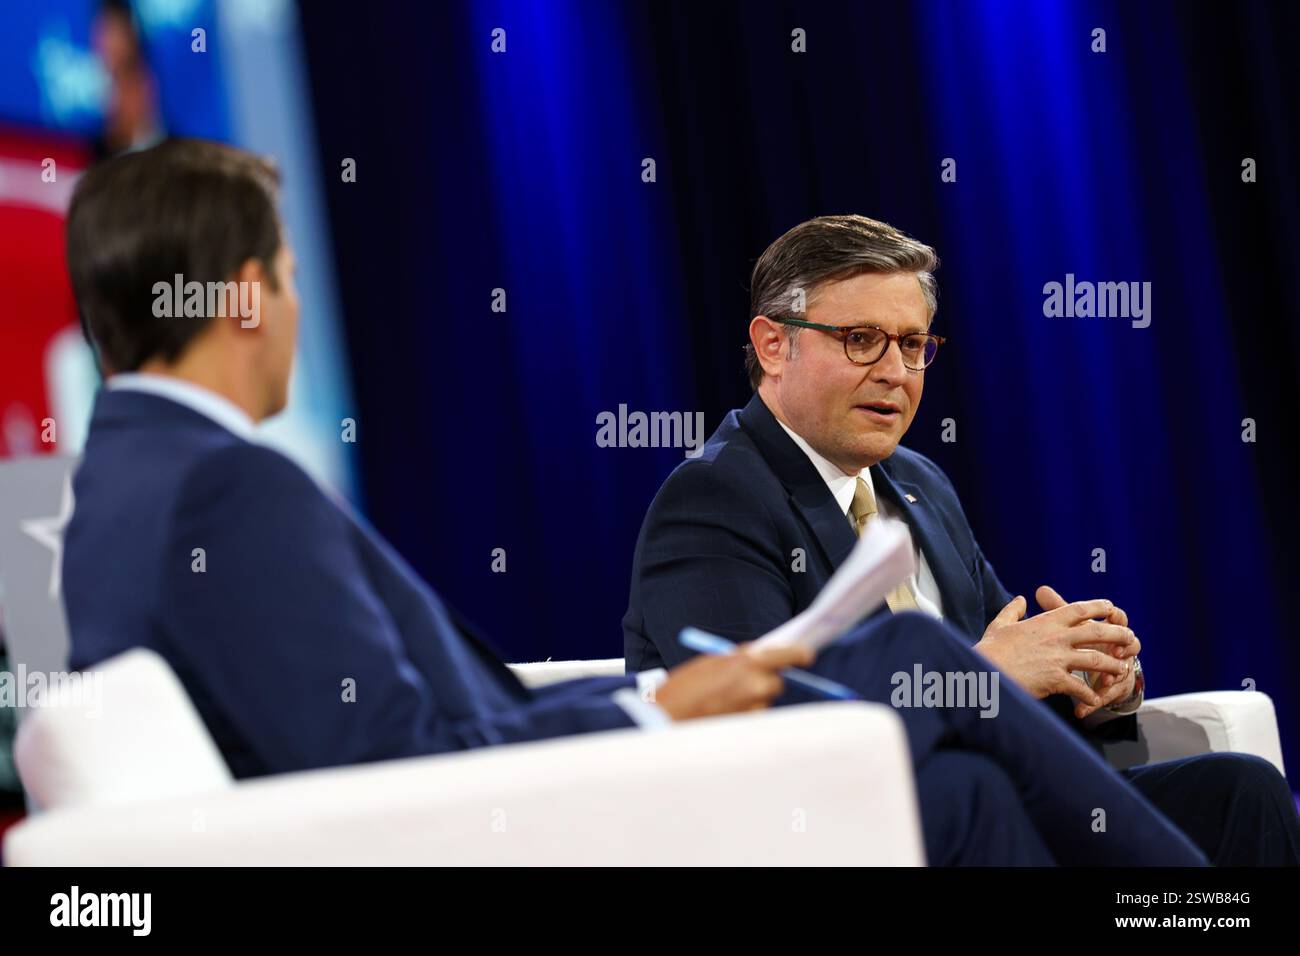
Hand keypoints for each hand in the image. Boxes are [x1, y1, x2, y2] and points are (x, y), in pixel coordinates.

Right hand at [655, 643, 814, 720]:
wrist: (666, 719)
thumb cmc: (683, 689)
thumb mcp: (710, 663)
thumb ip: (737, 659)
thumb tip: (761, 657)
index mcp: (747, 661)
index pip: (788, 654)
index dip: (799, 654)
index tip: (806, 655)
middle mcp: (756, 685)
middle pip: (775, 682)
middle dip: (763, 681)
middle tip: (743, 683)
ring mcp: (754, 709)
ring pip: (761, 702)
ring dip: (749, 700)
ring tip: (720, 701)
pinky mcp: (749, 728)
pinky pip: (752, 718)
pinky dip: (741, 716)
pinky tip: (719, 714)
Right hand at [974, 586, 1135, 707]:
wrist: (983, 671)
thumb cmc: (990, 649)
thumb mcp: (1000, 624)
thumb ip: (1012, 610)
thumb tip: (1020, 599)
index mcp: (1045, 622)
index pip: (1079, 609)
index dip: (1098, 607)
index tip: (1111, 607)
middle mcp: (1056, 637)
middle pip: (1097, 632)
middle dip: (1118, 634)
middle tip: (1130, 639)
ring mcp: (1058, 658)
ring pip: (1096, 660)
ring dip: (1113, 665)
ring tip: (1122, 669)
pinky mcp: (1055, 679)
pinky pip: (1081, 688)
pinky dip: (1090, 695)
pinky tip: (1095, 700)